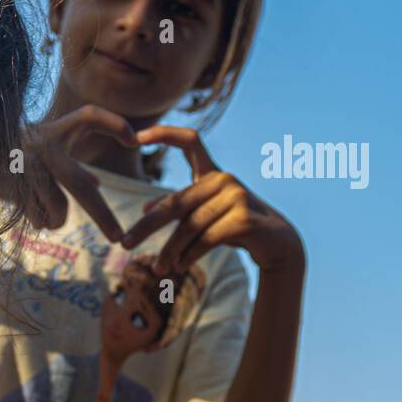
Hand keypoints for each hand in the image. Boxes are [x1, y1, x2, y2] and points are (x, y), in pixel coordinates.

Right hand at [19, 104, 134, 237]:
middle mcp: (40, 147)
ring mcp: (24, 170)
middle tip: (117, 237)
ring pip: (58, 209)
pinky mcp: (11, 190)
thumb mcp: (42, 151)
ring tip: (44, 208)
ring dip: (56, 218)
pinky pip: (40, 219)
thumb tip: (96, 185)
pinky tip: (26, 207)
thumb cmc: (12, 157)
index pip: (88, 116)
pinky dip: (40, 221)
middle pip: (79, 185)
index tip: (134, 142)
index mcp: (53, 131)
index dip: (112, 124)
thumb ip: (70, 164)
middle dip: (102, 215)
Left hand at [120, 126, 304, 275]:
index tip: (136, 136)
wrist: (277, 244)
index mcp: (212, 173)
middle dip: (147, 227)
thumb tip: (145, 209)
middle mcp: (224, 179)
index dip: (164, 133)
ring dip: (170, 251)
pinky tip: (179, 266)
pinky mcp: (243, 218)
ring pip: (189, 226)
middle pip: (175, 203)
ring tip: (157, 268)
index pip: (189, 141)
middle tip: (125, 244)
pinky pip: (205, 239)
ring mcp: (236, 197)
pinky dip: (189, 255)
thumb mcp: (204, 215)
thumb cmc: (235, 227)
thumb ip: (180, 209)